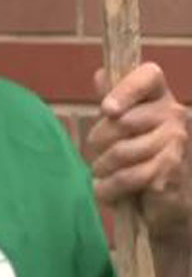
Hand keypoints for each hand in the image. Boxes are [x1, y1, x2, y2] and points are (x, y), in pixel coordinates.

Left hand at [87, 62, 190, 243]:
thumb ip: (114, 99)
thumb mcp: (122, 125)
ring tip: (103, 174)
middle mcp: (175, 114)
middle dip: (99, 142)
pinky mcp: (172, 169)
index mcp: (160, 96)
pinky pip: (128, 176)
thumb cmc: (139, 157)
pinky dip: (109, 188)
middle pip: (120, 121)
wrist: (167, 202)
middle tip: (101, 155)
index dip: (125, 89)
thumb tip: (101, 74)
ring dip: (102, 168)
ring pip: (121, 151)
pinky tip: (105, 192)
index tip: (107, 110)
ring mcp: (177, 141)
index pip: (148, 76)